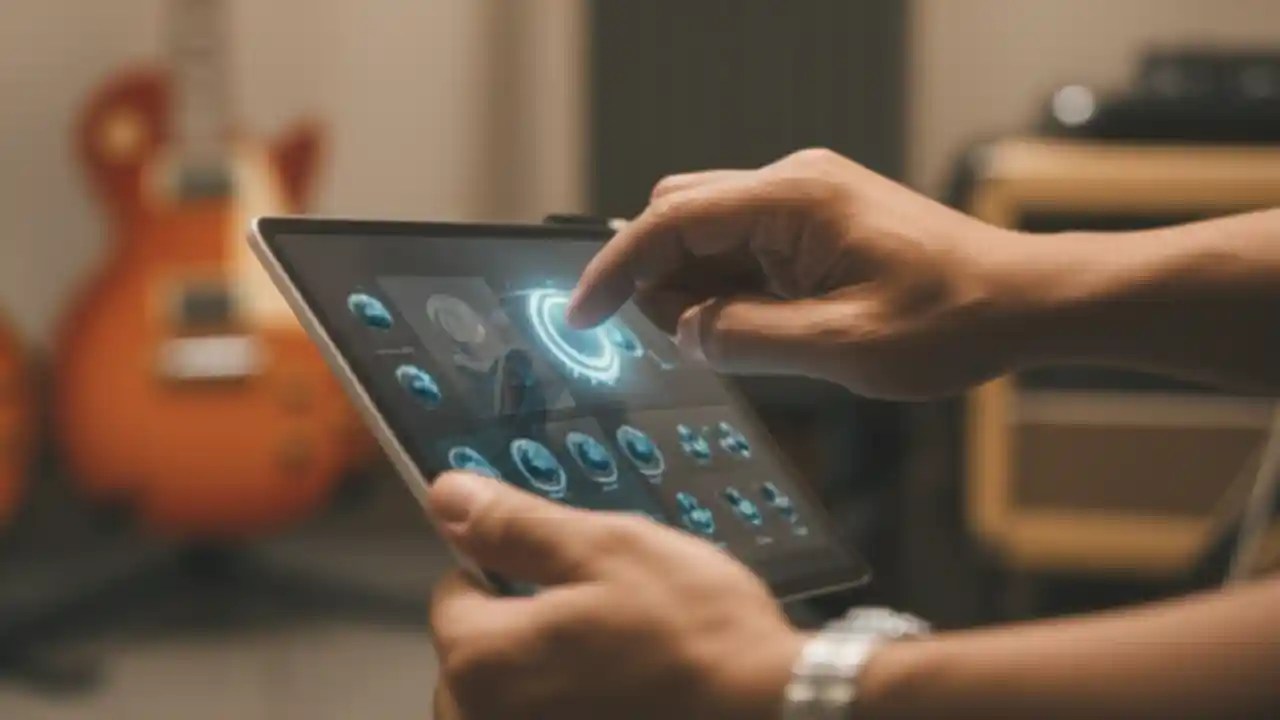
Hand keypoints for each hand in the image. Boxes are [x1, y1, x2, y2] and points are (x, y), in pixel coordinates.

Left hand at [426, 471, 802, 719]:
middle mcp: (486, 718)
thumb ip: (515, 525)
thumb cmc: (696, 636)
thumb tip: (449, 497)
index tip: (560, 566)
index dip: (506, 566)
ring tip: (619, 656)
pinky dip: (572, 702)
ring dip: (549, 671)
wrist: (768, 708)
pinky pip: (545, 715)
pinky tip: (624, 690)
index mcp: (482, 660)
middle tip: (600, 613)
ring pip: (509, 693)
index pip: (452, 591)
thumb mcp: (605, 549)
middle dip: (524, 624)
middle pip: (476, 650)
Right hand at [567, 147, 1029, 398]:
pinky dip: (726, 285)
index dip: (615, 269)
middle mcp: (794, 185)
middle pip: (680, 214)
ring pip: (708, 232)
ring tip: (722, 338)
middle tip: (669, 339)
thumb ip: (747, 338)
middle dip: (654, 276)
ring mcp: (805, 202)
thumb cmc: (952, 317)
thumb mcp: (841, 347)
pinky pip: (744, 247)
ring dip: (692, 284)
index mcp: (794, 200)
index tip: (582, 313)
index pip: (671, 221)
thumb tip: (686, 332)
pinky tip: (744, 323)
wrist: (1023, 300)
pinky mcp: (817, 224)